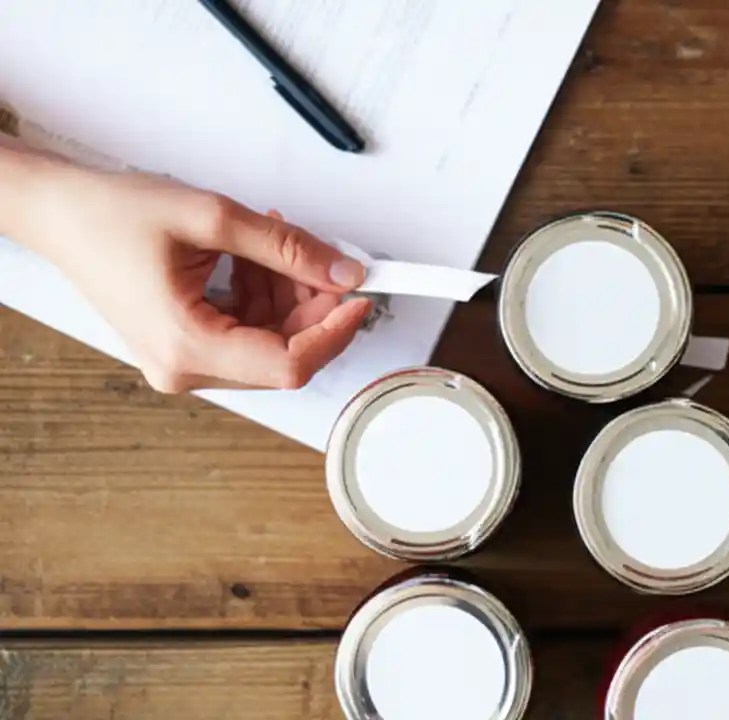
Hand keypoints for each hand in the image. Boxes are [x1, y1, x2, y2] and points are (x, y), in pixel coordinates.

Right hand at [10, 155, 370, 391]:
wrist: (59, 213)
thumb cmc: (111, 215)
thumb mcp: (213, 218)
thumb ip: (287, 248)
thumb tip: (342, 271)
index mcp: (186, 346)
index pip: (288, 365)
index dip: (333, 333)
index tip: (359, 299)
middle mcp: (182, 368)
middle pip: (282, 354)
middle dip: (312, 306)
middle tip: (324, 259)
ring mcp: (182, 362)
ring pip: (268, 341)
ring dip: (287, 295)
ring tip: (275, 245)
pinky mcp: (183, 347)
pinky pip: (245, 332)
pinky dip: (262, 296)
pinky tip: (257, 258)